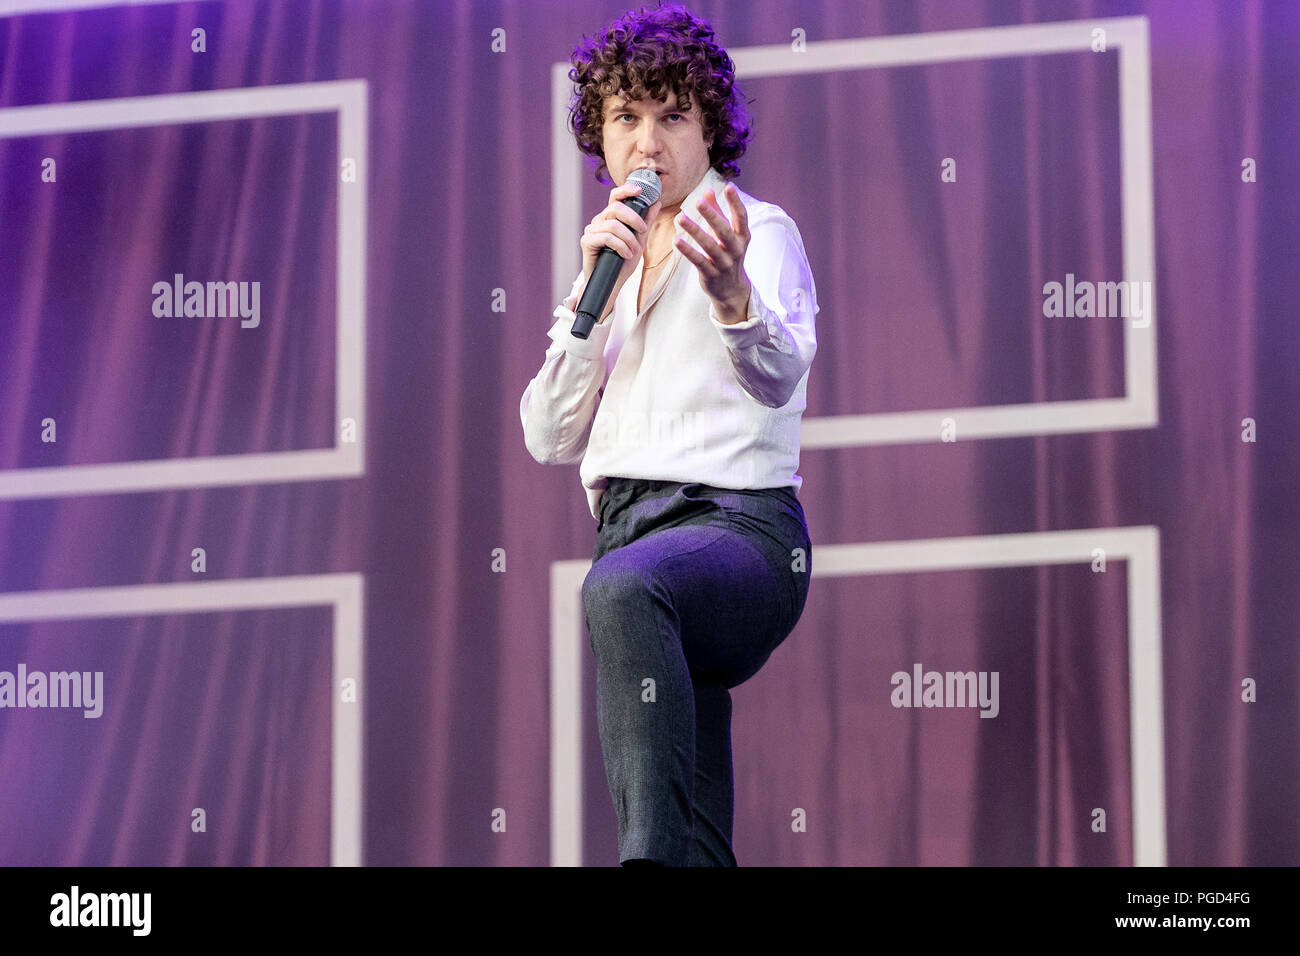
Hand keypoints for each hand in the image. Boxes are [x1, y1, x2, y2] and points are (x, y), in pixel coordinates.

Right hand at [579, 181, 663, 321]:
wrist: (611, 283)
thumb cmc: (622, 262)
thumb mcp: (639, 240)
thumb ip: (647, 221)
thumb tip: (657, 202)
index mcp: (610, 217)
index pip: (615, 196)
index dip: (626, 189)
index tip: (640, 190)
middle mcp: (599, 220)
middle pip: (615, 207)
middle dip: (634, 218)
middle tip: (643, 231)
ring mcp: (591, 230)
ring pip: (613, 224)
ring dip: (629, 238)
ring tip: (634, 251)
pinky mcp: (586, 242)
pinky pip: (606, 237)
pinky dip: (620, 246)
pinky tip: (625, 255)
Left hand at [674, 182, 751, 322]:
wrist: (732, 290)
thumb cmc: (728, 255)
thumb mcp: (726, 234)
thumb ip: (717, 212)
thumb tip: (708, 190)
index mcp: (742, 237)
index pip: (741, 217)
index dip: (736, 202)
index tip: (729, 187)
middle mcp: (736, 249)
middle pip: (724, 230)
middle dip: (712, 216)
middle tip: (698, 202)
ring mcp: (724, 263)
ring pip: (709, 246)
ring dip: (694, 231)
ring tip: (680, 218)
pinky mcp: (712, 274)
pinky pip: (699, 261)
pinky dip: (688, 251)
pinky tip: (676, 240)